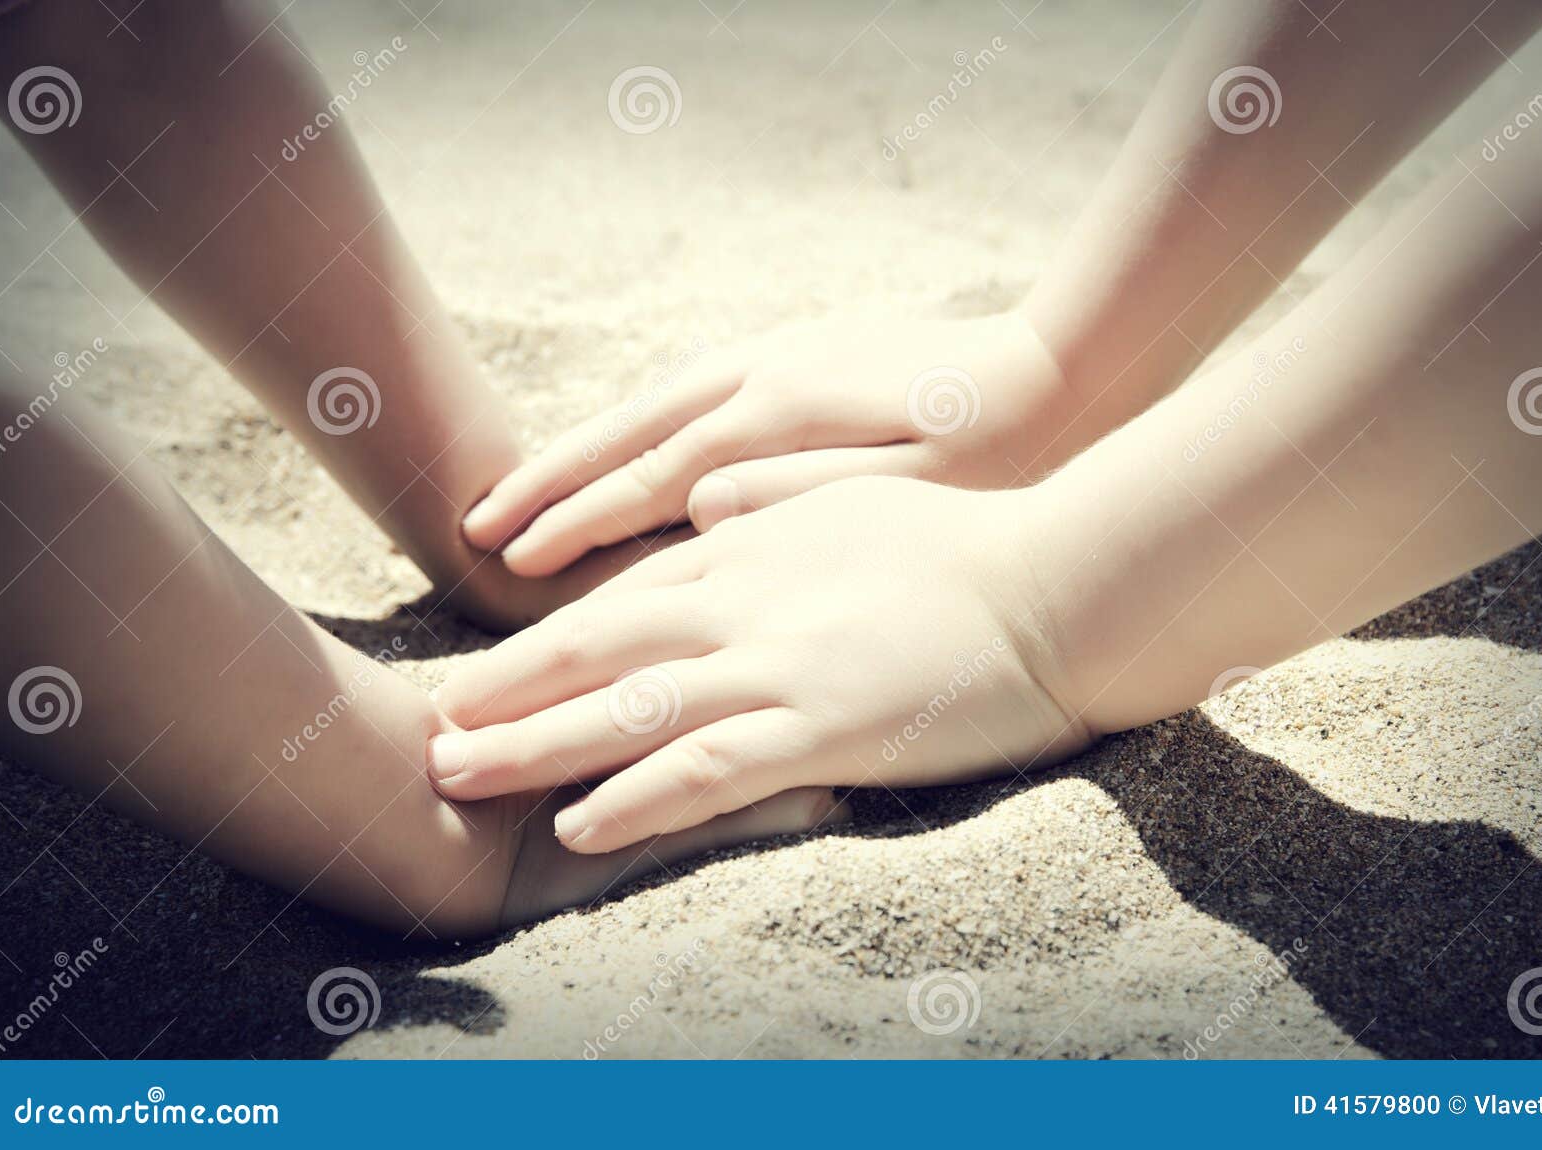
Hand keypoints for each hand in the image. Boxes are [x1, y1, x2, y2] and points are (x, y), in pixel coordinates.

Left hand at [431, 477, 1092, 852]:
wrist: (1062, 579)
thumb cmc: (968, 544)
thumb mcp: (852, 503)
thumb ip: (769, 504)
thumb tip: (703, 506)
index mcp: (749, 546)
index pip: (618, 595)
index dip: (539, 637)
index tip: (478, 672)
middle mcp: (743, 599)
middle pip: (593, 644)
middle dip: (502, 689)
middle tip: (430, 725)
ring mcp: (778, 660)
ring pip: (626, 705)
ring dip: (533, 744)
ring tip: (459, 776)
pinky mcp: (824, 722)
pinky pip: (708, 766)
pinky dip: (636, 796)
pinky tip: (578, 826)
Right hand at [461, 312, 1068, 575]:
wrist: (1067, 368)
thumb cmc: (1002, 451)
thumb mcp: (916, 486)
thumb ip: (802, 494)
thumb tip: (697, 505)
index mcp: (784, 414)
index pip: (652, 477)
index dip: (577, 523)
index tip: (510, 560)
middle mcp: (764, 377)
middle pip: (630, 433)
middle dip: (550, 480)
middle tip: (474, 523)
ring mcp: (779, 358)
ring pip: (653, 407)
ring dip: (582, 450)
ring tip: (521, 492)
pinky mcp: (802, 353)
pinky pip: (693, 394)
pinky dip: (639, 429)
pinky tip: (620, 456)